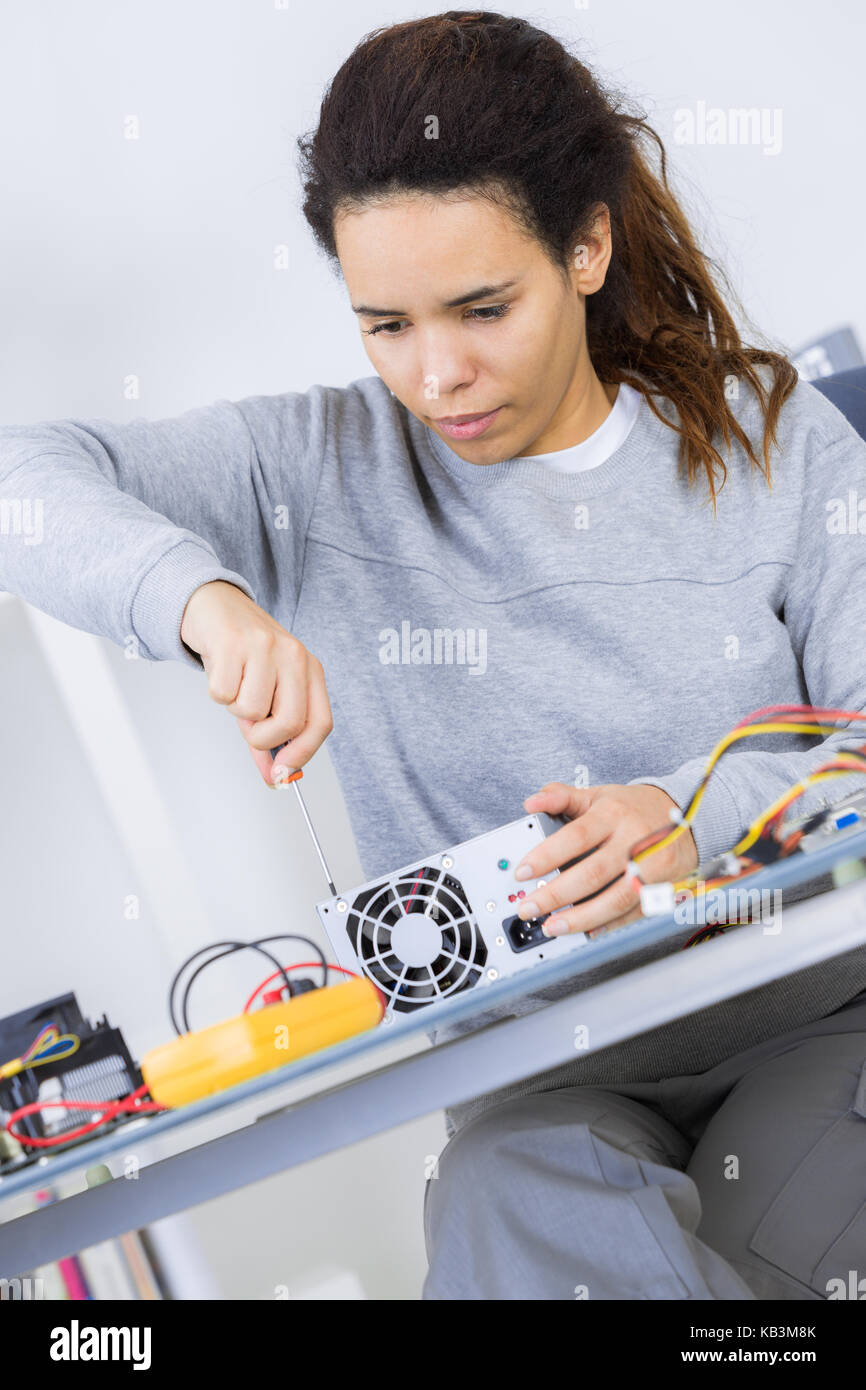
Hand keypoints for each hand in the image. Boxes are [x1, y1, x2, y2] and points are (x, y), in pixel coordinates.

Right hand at [180, 580, 333, 784]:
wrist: (214, 606)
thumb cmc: (243, 654)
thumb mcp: (263, 692)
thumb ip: (270, 735)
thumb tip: (274, 777)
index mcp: (309, 669)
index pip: (320, 723)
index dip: (302, 754)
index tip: (281, 773)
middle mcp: (293, 656)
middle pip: (290, 723)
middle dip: (264, 739)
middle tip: (249, 729)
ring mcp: (265, 647)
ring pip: (251, 710)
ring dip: (234, 708)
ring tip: (234, 683)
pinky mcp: (233, 642)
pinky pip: (223, 693)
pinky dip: (216, 692)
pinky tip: (220, 669)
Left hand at [512, 782, 698, 935]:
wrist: (685, 816)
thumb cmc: (633, 809)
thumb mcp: (598, 795)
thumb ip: (562, 797)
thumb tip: (532, 801)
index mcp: (613, 813)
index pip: (576, 836)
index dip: (547, 856)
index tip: (522, 872)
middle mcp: (635, 839)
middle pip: (593, 873)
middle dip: (556, 895)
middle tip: (529, 907)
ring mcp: (652, 866)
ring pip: (615, 898)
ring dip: (582, 918)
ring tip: (553, 926)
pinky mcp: (664, 888)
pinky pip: (635, 912)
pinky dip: (611, 925)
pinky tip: (587, 931)